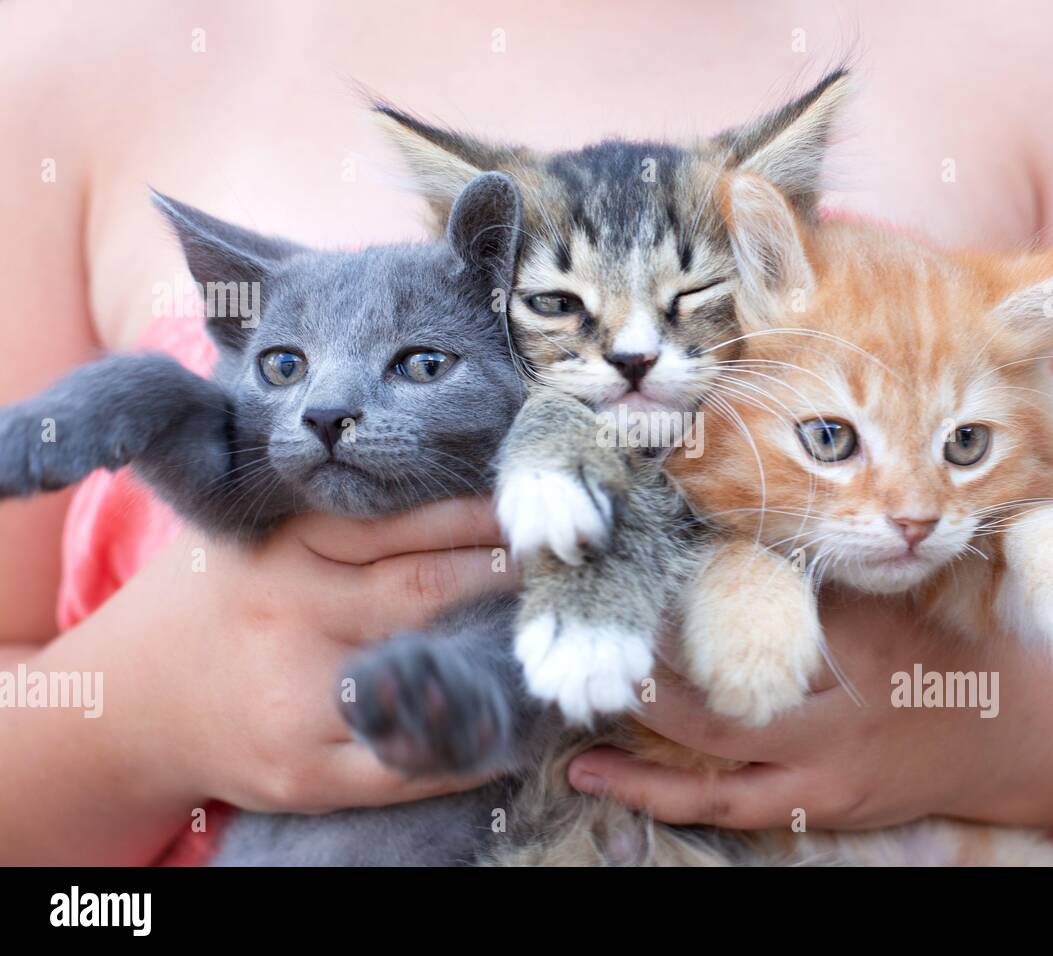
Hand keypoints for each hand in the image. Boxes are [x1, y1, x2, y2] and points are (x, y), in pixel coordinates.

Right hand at [119, 496, 516, 813]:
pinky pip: (408, 758)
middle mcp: (290, 612)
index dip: (475, 513)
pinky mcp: (306, 768)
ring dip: (501, 646)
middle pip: (423, 585)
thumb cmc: (224, 600)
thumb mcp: (256, 532)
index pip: (399, 520)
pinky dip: (471, 742)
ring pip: (423, 664)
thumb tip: (446, 465)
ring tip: (555, 623)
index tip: (531, 502)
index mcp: (283, 545)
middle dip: (502, 570)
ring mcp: (298, 695)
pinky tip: (518, 725)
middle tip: (566, 555)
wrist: (137, 706)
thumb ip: (330, 502)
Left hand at [568, 585, 1052, 830]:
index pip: (752, 618)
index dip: (685, 600)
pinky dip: (668, 794)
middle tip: (589, 648)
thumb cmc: (943, 652)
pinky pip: (733, 807)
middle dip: (649, 675)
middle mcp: (835, 714)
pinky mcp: (822, 807)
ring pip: (716, 767)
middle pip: (719, 700)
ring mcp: (826, 772)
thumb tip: (725, 542)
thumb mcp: (888, 600)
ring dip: (642, 754)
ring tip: (576, 741)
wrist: (1007, 736)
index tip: (629, 574)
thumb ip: (818, 577)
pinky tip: (612, 778)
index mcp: (853, 646)